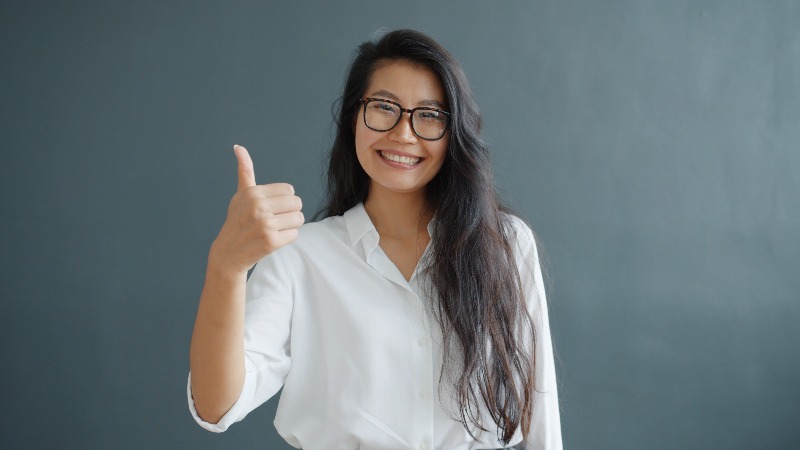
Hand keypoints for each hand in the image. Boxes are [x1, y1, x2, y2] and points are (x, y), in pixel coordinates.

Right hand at [208, 145, 303, 274]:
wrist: (228, 253)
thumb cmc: (237, 221)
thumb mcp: (240, 195)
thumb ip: (245, 171)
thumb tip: (238, 147)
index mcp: (253, 193)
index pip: (289, 190)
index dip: (283, 201)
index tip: (270, 209)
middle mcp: (258, 206)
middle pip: (297, 203)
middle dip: (289, 213)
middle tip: (274, 221)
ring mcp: (264, 224)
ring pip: (299, 218)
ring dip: (290, 226)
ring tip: (274, 230)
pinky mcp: (271, 241)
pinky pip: (295, 234)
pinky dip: (287, 238)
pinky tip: (273, 240)